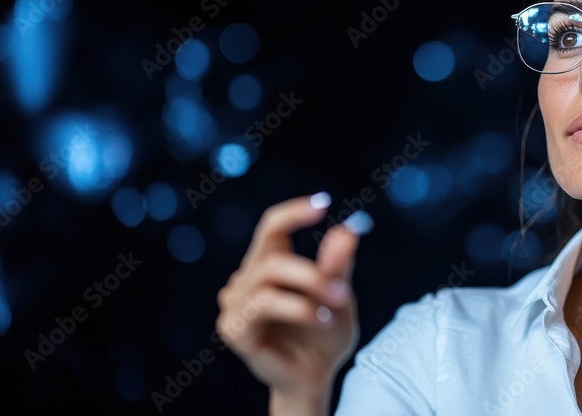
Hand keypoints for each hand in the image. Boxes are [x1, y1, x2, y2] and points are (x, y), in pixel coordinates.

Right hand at [215, 193, 371, 408]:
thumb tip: (348, 229)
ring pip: (268, 276)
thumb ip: (338, 264)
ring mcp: (235, 304)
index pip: (272, 227)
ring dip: (309, 288)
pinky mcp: (234, 329)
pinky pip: (264, 304)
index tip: (323, 203)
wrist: (316, 377)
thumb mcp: (338, 295)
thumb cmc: (324, 335)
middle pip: (271, 252)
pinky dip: (299, 309)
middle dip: (312, 270)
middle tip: (342, 289)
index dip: (293, 212)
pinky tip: (320, 322)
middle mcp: (246, 280)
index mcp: (269, 265)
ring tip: (335, 307)